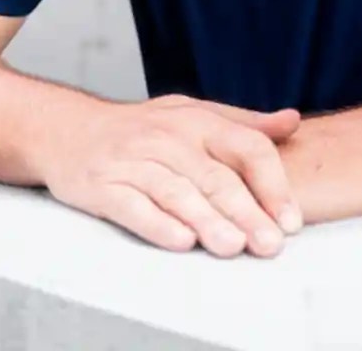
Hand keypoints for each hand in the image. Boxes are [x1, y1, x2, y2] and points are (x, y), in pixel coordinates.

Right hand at [38, 95, 302, 257]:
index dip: (272, 185)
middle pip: (214, 177)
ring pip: (176, 192)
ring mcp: (132, 161)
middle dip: (246, 213)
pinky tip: (181, 241)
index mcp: (196, 120)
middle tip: (270, 244)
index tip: (291, 220)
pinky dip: (158, 224)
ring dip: (207, 221)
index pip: (245, 147)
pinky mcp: (102, 185)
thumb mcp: (193, 114)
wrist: (68, 130)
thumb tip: (293, 122)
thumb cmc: (141, 128)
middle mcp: (166, 137)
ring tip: (232, 247)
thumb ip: (244, 124)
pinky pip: (133, 206)